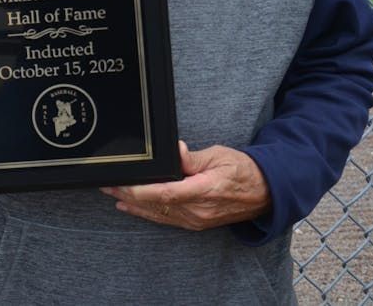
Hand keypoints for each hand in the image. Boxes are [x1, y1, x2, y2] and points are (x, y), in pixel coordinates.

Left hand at [102, 141, 270, 229]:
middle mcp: (198, 209)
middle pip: (156, 205)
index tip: (122, 184)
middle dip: (129, 194)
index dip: (141, 191)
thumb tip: (174, 151)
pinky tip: (130, 207)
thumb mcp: (219, 155)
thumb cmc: (243, 170)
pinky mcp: (196, 222)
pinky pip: (166, 219)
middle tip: (106, 184)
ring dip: (133, 204)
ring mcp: (197, 219)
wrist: (266, 193)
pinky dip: (146, 213)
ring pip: (158, 214)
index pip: (165, 194)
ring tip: (112, 193)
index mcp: (204, 191)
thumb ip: (193, 157)